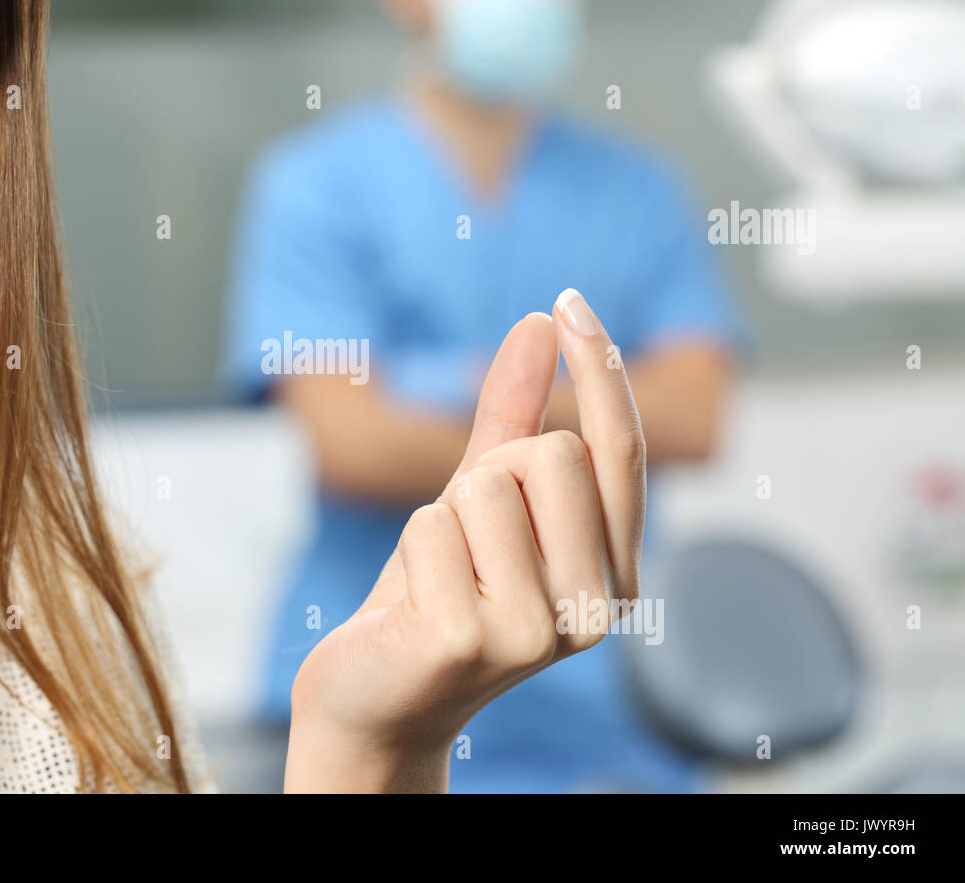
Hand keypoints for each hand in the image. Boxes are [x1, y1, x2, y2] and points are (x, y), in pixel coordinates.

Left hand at [284, 289, 645, 791]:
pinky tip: (415, 602)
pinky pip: (432, 525)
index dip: (600, 368)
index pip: (620, 450)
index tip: (567, 300)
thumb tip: (540, 323)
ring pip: (488, 484)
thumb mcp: (480, 498)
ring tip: (439, 573)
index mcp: (613, 569)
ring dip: (444, 515)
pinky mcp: (471, 640)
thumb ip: (515, 417)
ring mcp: (539, 631)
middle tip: (468, 534)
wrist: (378, 696)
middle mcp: (597, 606)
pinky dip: (411, 548)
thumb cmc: (437, 592)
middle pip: (552, 452)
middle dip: (490, 471)